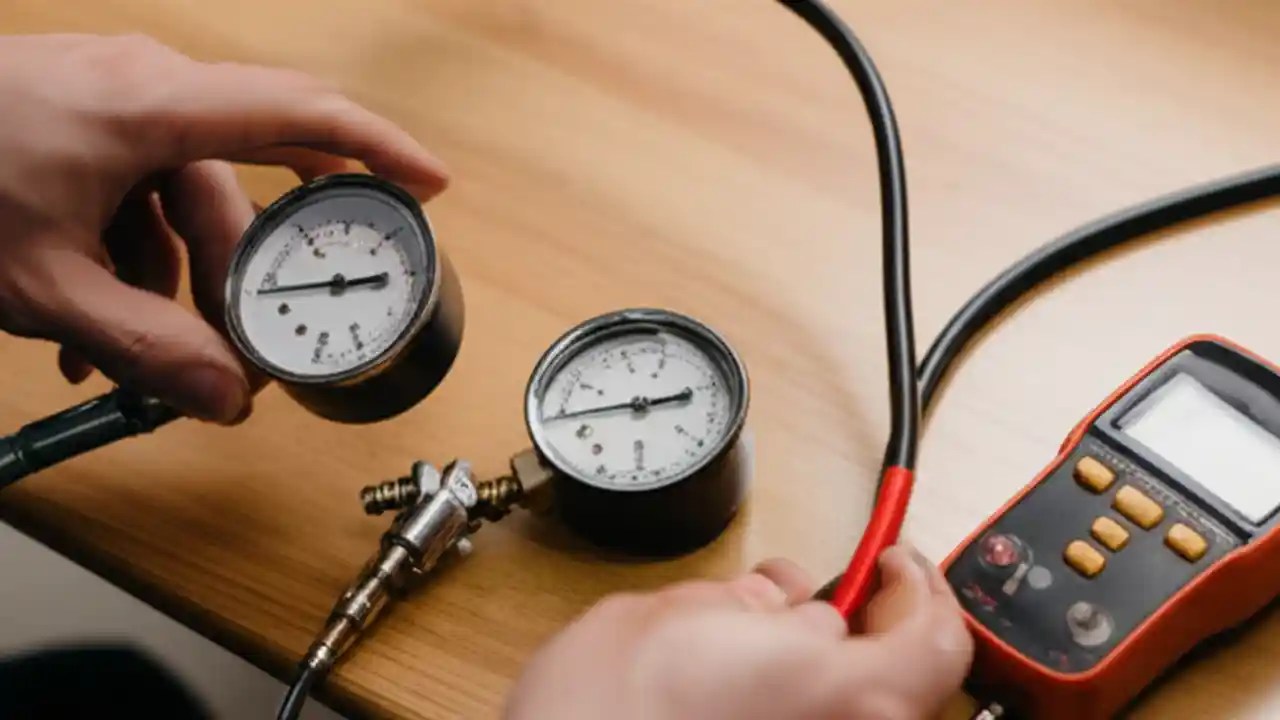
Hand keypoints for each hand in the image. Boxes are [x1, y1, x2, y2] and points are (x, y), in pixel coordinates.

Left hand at [0, 34, 447, 422]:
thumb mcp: (43, 282)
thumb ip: (143, 347)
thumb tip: (225, 399)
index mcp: (153, 106)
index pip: (302, 115)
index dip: (379, 149)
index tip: (429, 186)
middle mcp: (143, 86)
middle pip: (238, 184)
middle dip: (239, 273)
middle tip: (243, 343)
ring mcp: (107, 95)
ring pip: (180, 194)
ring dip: (169, 276)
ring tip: (131, 352)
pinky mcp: (77, 115)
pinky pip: (133, 185)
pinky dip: (127, 250)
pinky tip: (89, 316)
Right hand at [505, 545, 973, 719]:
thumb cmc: (615, 703)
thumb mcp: (688, 612)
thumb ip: (755, 604)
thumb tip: (779, 603)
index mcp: (851, 693)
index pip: (938, 637)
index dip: (920, 585)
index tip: (888, 557)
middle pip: (898, 677)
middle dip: (866, 621)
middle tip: (833, 589)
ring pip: (849, 703)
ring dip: (824, 659)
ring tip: (770, 627)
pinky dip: (796, 694)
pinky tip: (748, 674)